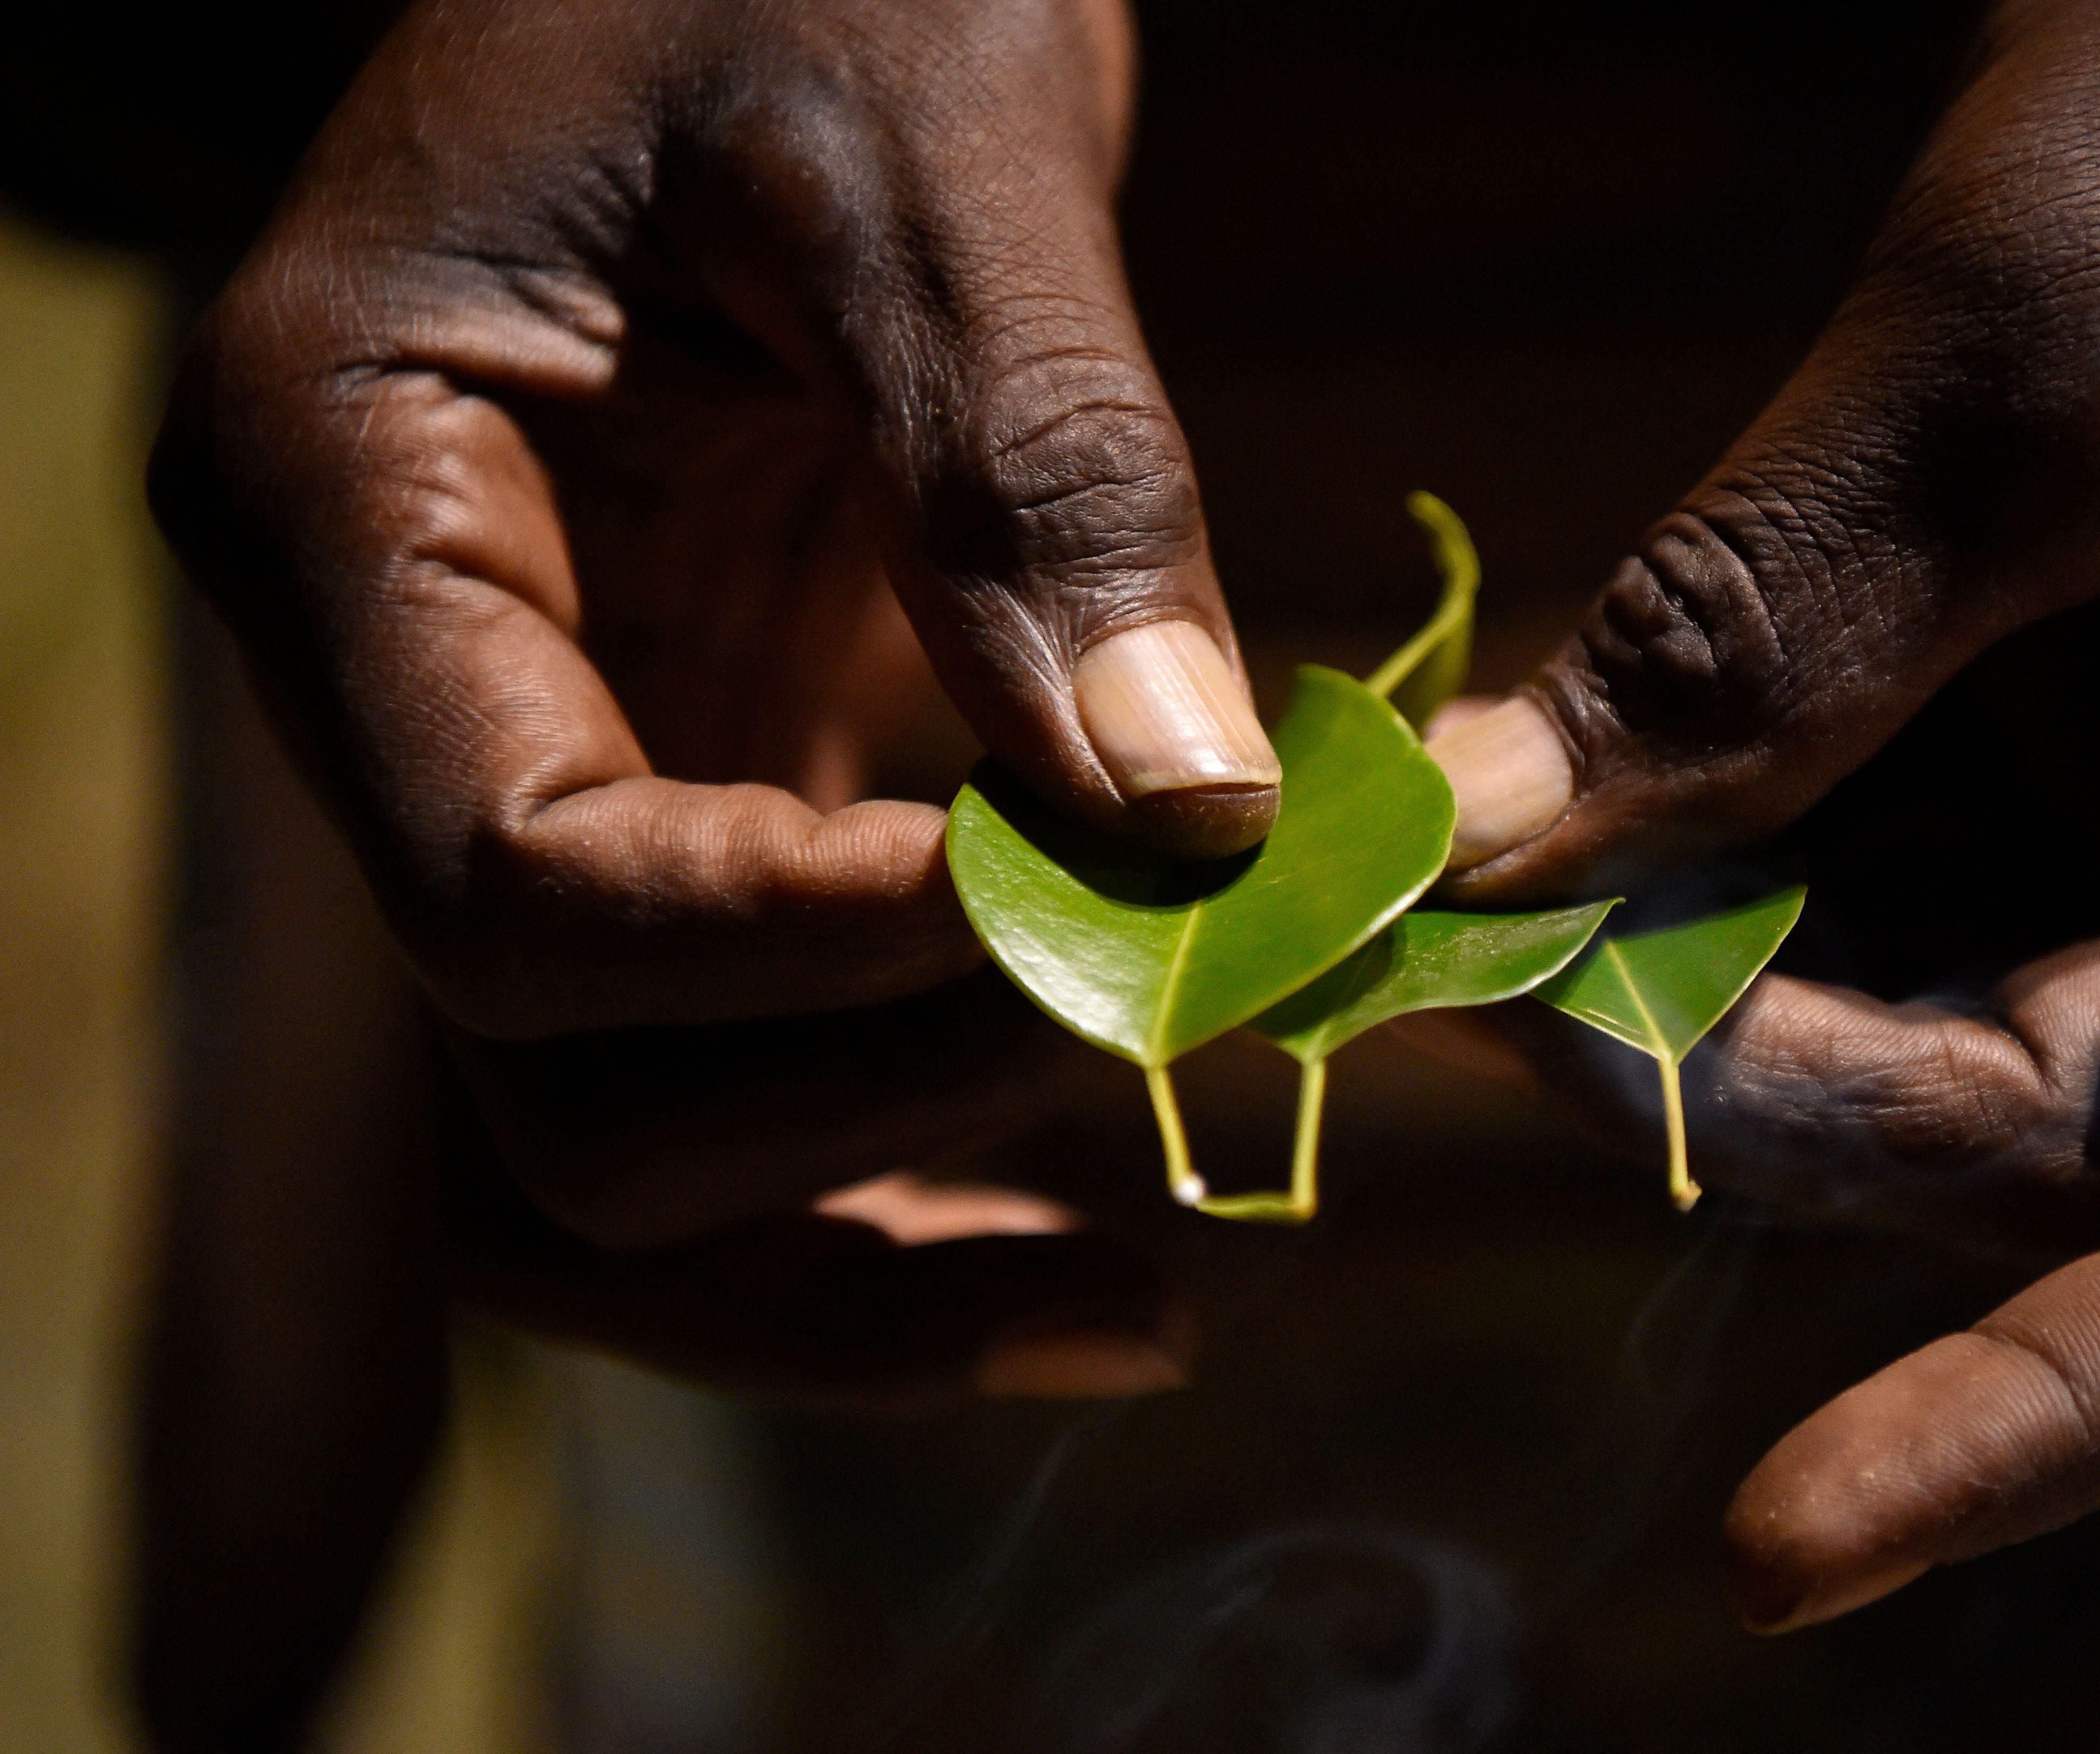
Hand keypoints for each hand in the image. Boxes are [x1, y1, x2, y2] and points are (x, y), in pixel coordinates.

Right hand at [151, 0, 1277, 1246]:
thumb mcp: (920, 140)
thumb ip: (1034, 463)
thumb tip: (1182, 810)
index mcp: (338, 496)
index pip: (512, 882)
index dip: (803, 947)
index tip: (1100, 915)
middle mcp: (396, 679)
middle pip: (552, 1092)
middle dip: (880, 1103)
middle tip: (1203, 1030)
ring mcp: (538, 754)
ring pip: (613, 1162)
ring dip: (864, 1251)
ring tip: (1143, 1306)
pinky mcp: (686, 782)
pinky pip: (731, 1076)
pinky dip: (892, 1176)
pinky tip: (1095, 1254)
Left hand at [1428, 0, 2099, 1627]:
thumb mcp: (2048, 363)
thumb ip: (1787, 629)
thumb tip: (1490, 855)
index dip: (2049, 1424)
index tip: (1784, 1544)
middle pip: (2059, 1148)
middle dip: (1774, 1115)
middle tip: (1501, 1029)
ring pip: (1936, 1028)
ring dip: (1702, 1003)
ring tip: (1486, 932)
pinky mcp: (2079, 730)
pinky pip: (1881, 879)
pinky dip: (1713, 876)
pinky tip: (1557, 835)